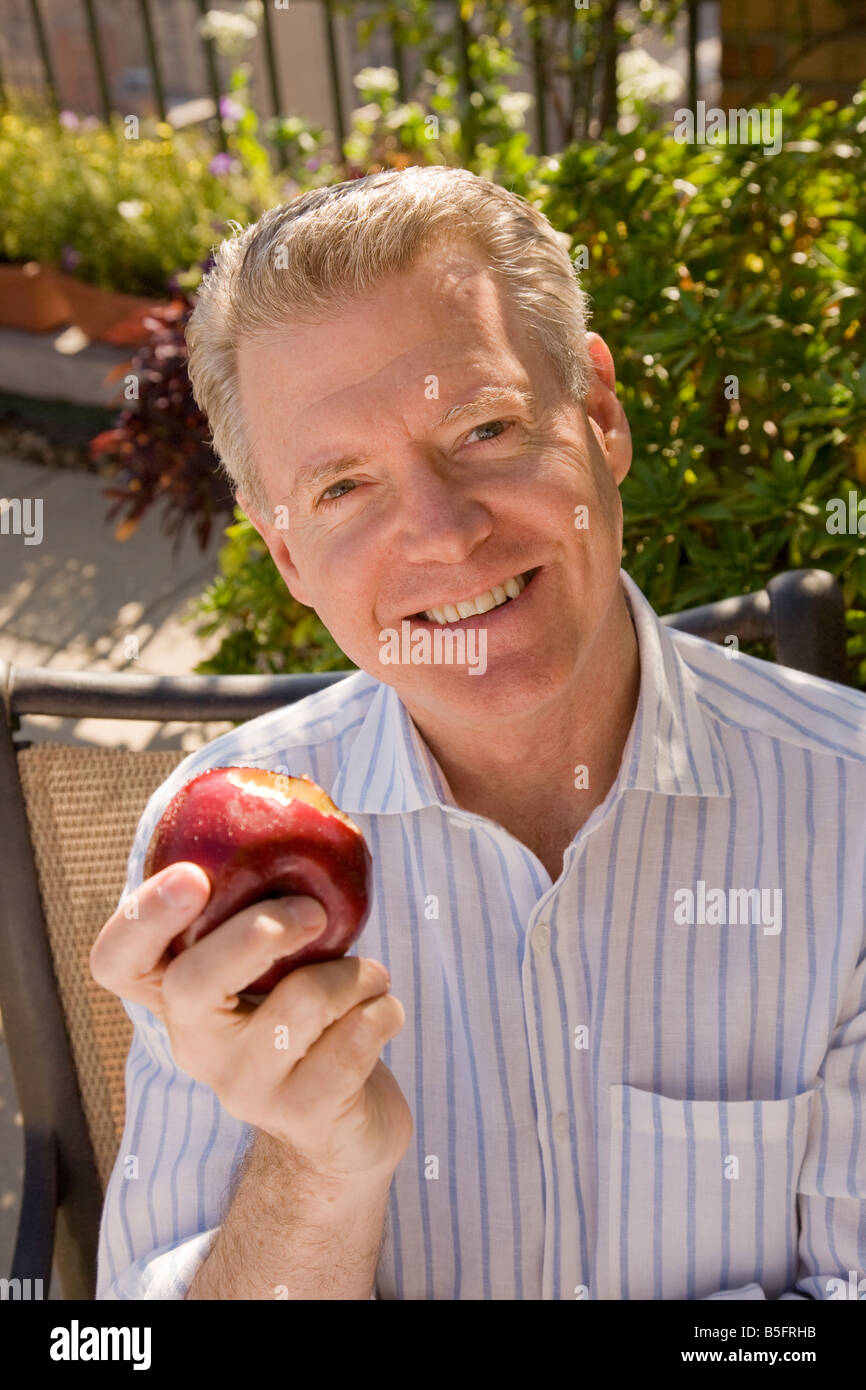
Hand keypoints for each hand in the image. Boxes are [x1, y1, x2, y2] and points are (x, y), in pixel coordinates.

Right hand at [90, 862, 411, 1185]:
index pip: (116, 961)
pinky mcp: (303, 1114)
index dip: (142, 916)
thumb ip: (269, 906)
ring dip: (355, 973)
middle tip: (315, 911)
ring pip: (296, 1005)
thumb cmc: (309, 1015)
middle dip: (260, 932)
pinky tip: (384, 1012)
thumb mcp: (280, 961)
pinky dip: (382, 1011)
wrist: (348, 1127)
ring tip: (372, 975)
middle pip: (192, 983)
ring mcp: (244, 1087)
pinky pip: (351, 1045)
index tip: (194, 875)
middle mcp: (196, 1044)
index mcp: (179, 996)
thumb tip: (305, 811)